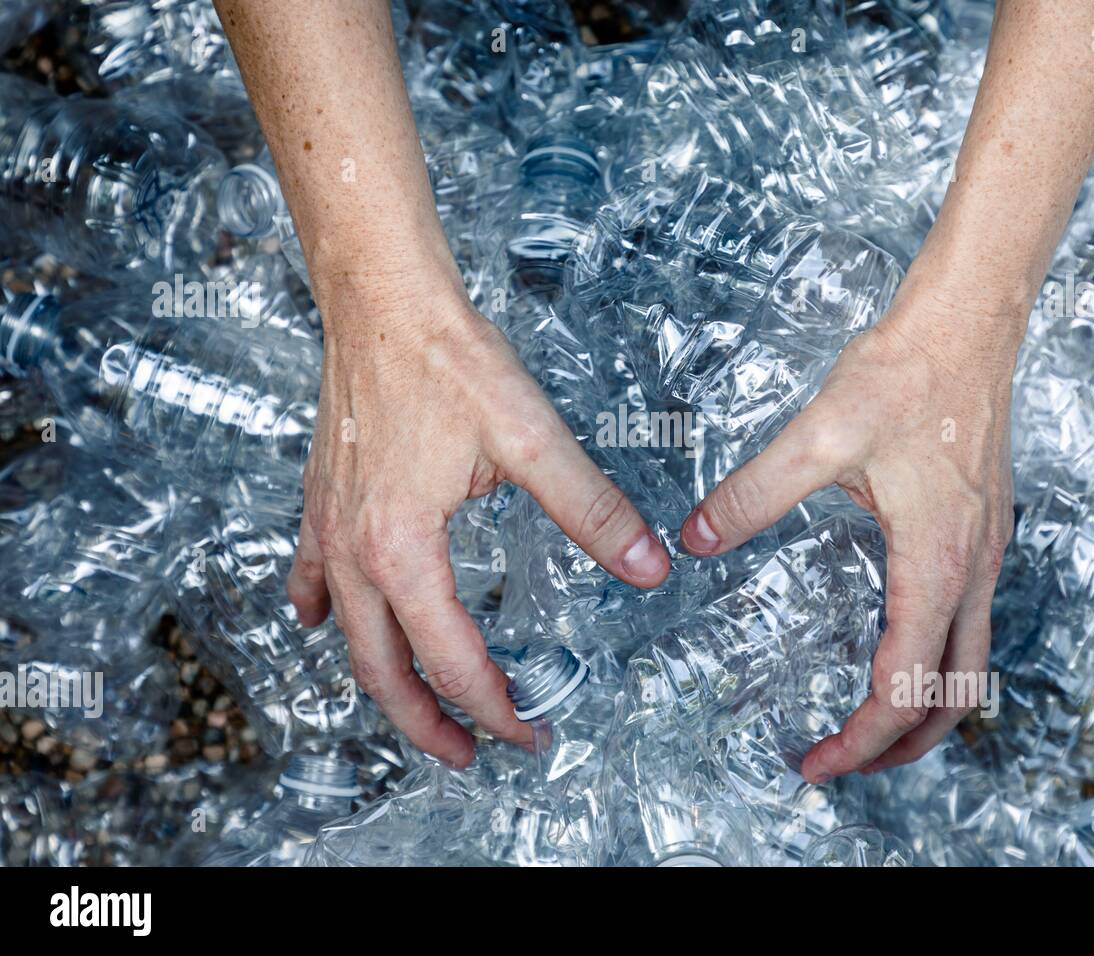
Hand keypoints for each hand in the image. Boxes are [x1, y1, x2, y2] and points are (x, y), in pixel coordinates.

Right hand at [287, 272, 670, 766]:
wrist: (382, 299)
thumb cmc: (446, 359)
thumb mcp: (533, 437)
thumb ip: (590, 508)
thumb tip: (646, 564)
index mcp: (403, 548)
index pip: (452, 658)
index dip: (494, 707)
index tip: (529, 729)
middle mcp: (355, 550)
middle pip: (382, 671)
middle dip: (427, 724)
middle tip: (468, 753)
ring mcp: (330, 526)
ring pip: (348, 634)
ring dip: (380, 682)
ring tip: (414, 710)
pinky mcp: (324, 498)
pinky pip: (315, 577)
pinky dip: (326, 612)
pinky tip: (325, 620)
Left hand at [679, 266, 1021, 782]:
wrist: (967, 323)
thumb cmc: (906, 373)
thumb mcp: (818, 436)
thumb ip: (753, 494)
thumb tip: (695, 539)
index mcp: (935, 561)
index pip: (906, 687)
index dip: (860, 739)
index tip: (814, 762)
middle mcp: (972, 568)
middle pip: (955, 698)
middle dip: (900, 746)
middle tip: (840, 762)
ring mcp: (986, 552)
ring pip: (971, 667)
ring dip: (927, 711)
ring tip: (871, 728)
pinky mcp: (982, 532)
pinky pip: (970, 625)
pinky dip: (938, 664)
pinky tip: (896, 648)